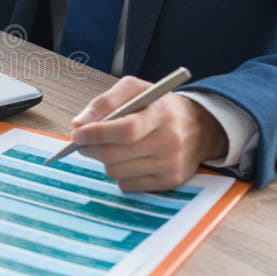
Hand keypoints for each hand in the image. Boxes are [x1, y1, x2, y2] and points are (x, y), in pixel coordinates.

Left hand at [70, 76, 228, 191]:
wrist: (200, 127)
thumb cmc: (159, 106)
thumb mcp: (135, 90)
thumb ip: (104, 103)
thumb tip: (78, 124)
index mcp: (161, 114)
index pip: (125, 130)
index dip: (96, 134)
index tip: (77, 134)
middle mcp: (169, 141)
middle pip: (115, 155)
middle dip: (91, 148)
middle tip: (83, 141)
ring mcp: (170, 165)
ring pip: (116, 172)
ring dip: (105, 161)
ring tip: (112, 147)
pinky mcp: (169, 182)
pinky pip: (127, 185)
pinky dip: (120, 174)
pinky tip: (128, 160)